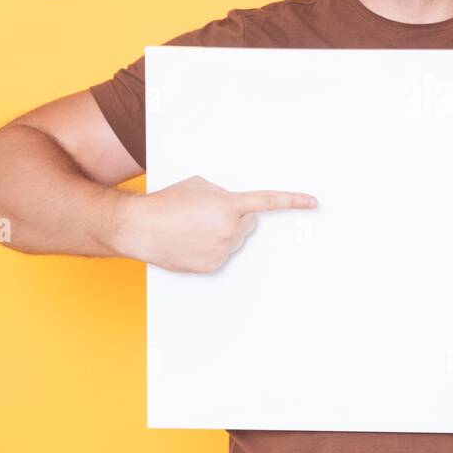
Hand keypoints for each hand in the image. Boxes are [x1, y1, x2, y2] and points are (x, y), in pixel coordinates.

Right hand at [114, 174, 316, 272]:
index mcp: (228, 205)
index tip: (312, 202)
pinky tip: (192, 242)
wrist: (141, 227)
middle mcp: (229, 229)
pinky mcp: (213, 266)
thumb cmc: (167, 203)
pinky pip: (223, 254)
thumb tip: (234, 205)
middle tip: (209, 215)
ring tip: (194, 229)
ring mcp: (222, 250)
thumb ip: (224, 194)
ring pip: (235, 240)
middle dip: (236, 218)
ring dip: (222, 233)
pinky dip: (212, 248)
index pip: (267, 203)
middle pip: (249, 223)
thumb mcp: (200, 186)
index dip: (292, 201)